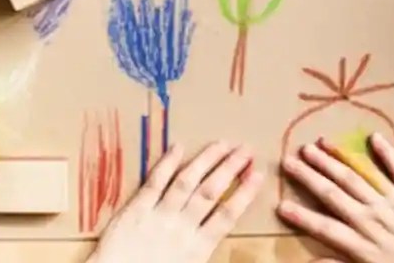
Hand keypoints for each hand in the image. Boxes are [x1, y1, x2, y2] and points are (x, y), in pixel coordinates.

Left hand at [91, 141, 264, 262]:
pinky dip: (166, 163)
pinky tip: (178, 147)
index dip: (244, 193)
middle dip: (230, 168)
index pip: (227, 216)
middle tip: (246, 149)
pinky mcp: (135, 210)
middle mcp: (181, 227)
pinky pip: (154, 183)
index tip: (257, 175)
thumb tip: (219, 230)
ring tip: (222, 143)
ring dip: (206, 160)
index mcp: (197, 248)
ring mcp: (158, 216)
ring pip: (187, 181)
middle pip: (210, 192)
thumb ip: (202, 250)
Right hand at [277, 133, 393, 262]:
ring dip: (337, 160)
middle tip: (288, 160)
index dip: (303, 216)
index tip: (280, 203)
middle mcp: (375, 221)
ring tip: (317, 144)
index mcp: (365, 245)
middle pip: (336, 194)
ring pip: (360, 178)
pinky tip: (373, 137)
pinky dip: (387, 153)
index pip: (326, 228)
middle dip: (310, 177)